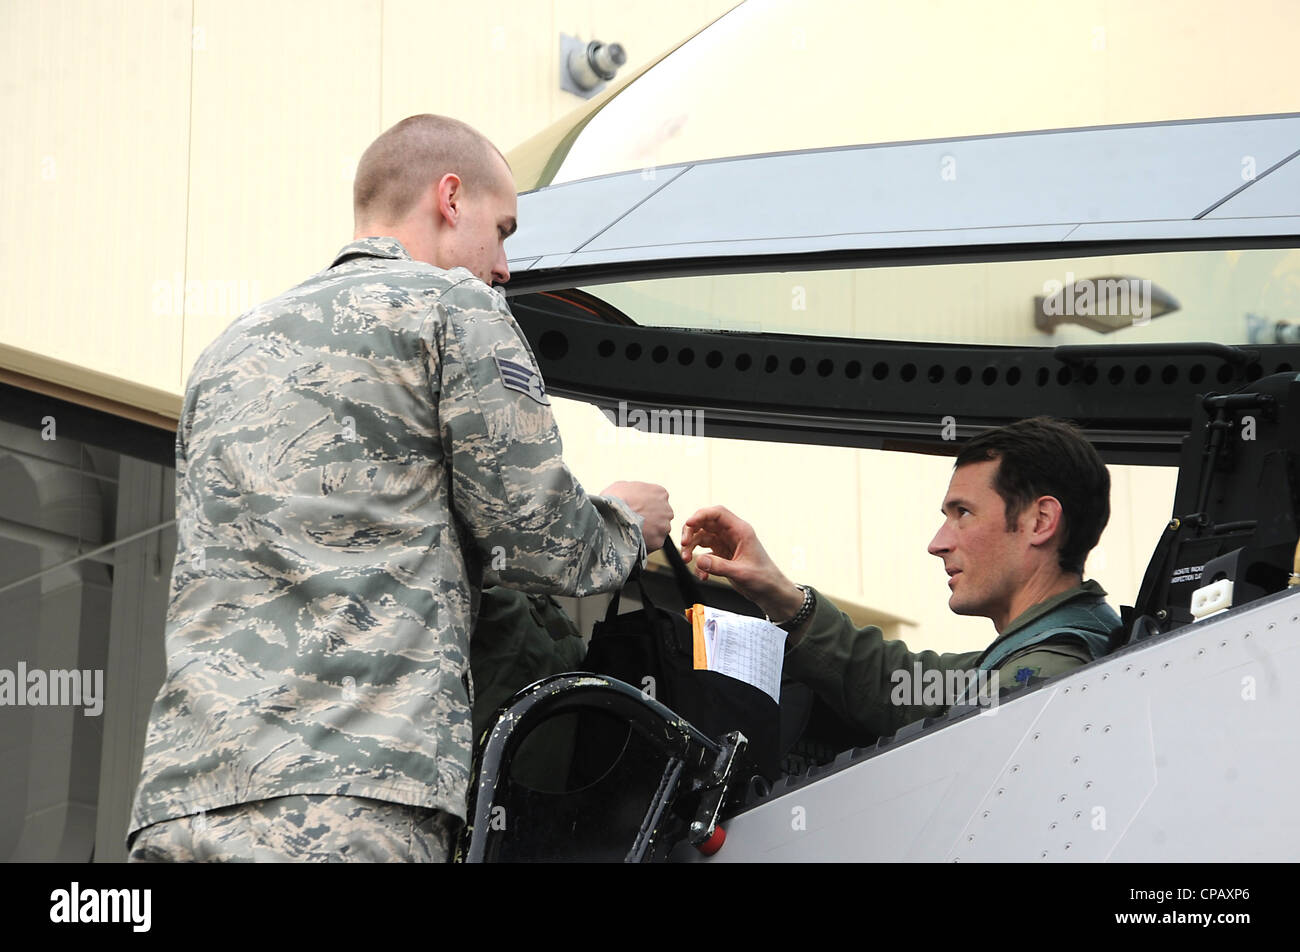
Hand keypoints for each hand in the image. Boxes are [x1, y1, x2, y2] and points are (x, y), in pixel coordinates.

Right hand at [600, 481, 672, 551]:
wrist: (611, 517)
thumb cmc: (615, 500)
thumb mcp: (622, 485)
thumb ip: (633, 489)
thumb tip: (630, 495)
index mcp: (660, 493)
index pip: (657, 500)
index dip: (645, 506)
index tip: (636, 510)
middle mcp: (667, 509)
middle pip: (660, 516)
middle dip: (650, 519)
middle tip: (634, 522)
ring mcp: (664, 526)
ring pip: (658, 530)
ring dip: (648, 532)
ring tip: (632, 532)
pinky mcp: (659, 541)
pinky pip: (653, 543)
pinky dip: (645, 543)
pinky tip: (633, 541)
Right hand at [680, 506, 803, 620]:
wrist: (770, 593)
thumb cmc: (764, 579)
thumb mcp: (741, 573)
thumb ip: (719, 566)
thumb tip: (699, 561)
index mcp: (741, 531)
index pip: (718, 513)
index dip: (701, 515)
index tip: (688, 524)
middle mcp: (732, 535)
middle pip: (705, 523)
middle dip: (691, 532)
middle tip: (684, 545)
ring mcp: (726, 544)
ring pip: (702, 537)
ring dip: (692, 548)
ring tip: (687, 560)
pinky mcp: (723, 555)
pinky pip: (705, 553)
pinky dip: (700, 563)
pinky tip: (702, 575)